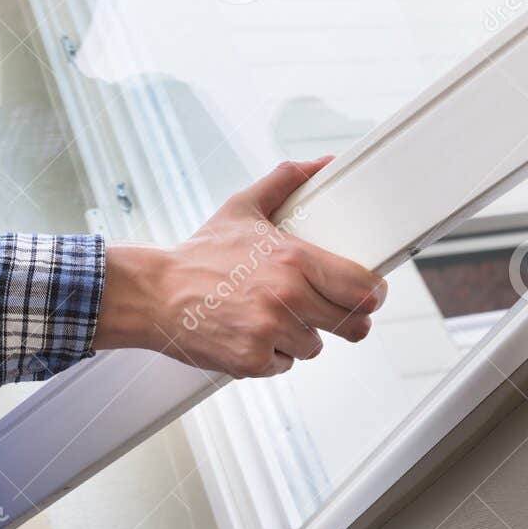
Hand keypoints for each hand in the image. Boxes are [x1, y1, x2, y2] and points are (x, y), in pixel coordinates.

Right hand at [93, 157, 387, 376]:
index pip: (364, 287)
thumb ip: (286, 182)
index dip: (373, 294)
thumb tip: (321, 163)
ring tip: (267, 315)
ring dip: (299, 336)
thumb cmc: (199, 254)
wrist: (154, 292)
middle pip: (353, 324)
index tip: (368, 295)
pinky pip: (284, 365)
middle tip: (326, 312)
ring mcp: (270, 331)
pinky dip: (270, 355)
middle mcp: (287, 297)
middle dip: (344, 320)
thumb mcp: (243, 208)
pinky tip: (248, 333)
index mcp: (293, 259)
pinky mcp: (252, 360)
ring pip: (315, 346)